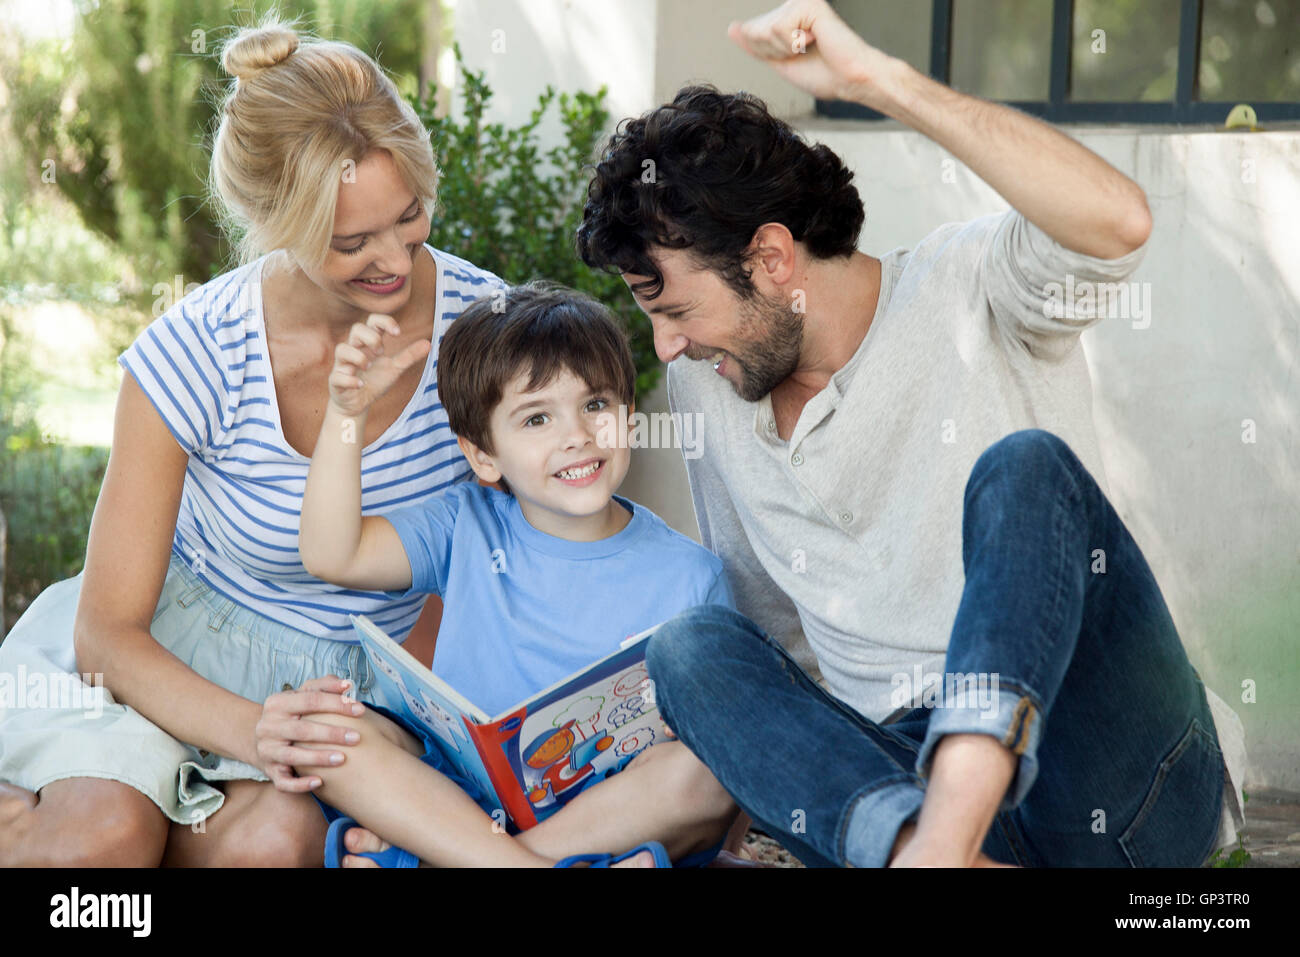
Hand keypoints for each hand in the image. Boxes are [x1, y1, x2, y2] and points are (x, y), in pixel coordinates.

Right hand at [253, 675, 366, 792]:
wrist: (264, 738)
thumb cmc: (293, 714)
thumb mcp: (303, 695)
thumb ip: (325, 686)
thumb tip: (348, 685)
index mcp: (277, 703)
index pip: (310, 700)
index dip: (337, 704)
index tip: (360, 710)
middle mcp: (268, 727)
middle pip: (302, 730)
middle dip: (332, 733)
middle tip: (356, 737)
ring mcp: (267, 750)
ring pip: (292, 756)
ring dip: (319, 758)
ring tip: (342, 759)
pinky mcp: (269, 772)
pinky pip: (283, 782)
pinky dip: (300, 784)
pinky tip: (320, 782)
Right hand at [328, 313, 431, 417]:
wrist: (358, 404)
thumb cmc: (374, 381)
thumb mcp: (395, 368)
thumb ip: (409, 356)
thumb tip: (429, 343)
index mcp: (367, 343)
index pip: (372, 321)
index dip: (384, 322)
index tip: (398, 333)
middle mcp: (353, 350)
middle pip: (356, 329)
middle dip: (372, 338)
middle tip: (381, 353)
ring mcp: (342, 365)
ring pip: (342, 349)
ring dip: (358, 356)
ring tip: (369, 366)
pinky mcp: (336, 381)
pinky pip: (337, 377)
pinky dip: (350, 380)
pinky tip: (361, 384)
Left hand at [728, 0, 898, 104]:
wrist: (849, 80)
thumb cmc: (823, 73)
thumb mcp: (778, 60)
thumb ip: (755, 44)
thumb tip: (732, 29)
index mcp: (786, 17)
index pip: (750, 33)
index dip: (765, 53)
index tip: (795, 56)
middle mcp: (792, 5)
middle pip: (754, 32)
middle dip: (773, 52)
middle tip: (802, 54)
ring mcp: (800, 2)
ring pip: (765, 31)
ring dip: (785, 49)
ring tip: (809, 47)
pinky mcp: (809, 4)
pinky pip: (779, 28)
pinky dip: (794, 43)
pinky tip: (814, 40)